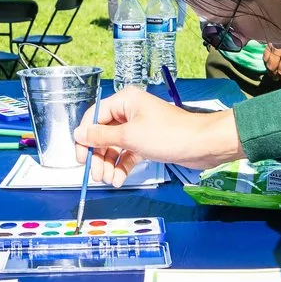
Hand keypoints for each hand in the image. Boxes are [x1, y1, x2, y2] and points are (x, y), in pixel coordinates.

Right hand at [72, 86, 241, 178]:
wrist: (202, 145)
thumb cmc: (169, 134)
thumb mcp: (130, 136)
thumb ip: (101, 136)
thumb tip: (78, 134)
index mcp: (124, 101)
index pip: (94, 117)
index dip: (85, 138)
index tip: (81, 157)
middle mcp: (129, 112)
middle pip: (103, 134)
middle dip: (98, 156)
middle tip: (96, 175)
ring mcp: (138, 128)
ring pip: (114, 147)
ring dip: (109, 164)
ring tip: (109, 180)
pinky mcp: (147, 142)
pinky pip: (127, 154)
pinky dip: (122, 166)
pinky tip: (119, 180)